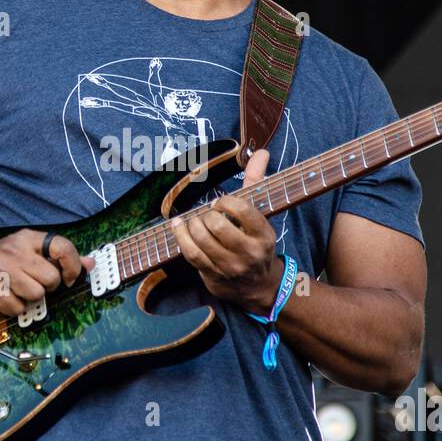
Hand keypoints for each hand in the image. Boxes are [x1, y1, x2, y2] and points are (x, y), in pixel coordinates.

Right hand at [0, 230, 94, 315]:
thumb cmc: (4, 259)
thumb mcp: (30, 250)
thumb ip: (60, 257)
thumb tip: (91, 264)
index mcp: (27, 238)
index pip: (62, 247)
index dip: (73, 265)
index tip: (70, 277)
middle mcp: (14, 251)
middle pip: (51, 278)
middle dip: (48, 286)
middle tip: (34, 282)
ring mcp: (1, 271)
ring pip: (37, 295)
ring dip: (31, 298)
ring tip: (19, 289)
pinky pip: (19, 309)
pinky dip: (16, 308)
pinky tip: (6, 297)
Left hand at [169, 149, 282, 314]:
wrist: (259, 287)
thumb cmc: (257, 244)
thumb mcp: (261, 216)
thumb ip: (256, 183)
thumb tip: (260, 152)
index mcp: (264, 234)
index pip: (242, 210)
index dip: (225, 202)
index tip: (220, 203)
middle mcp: (249, 252)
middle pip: (218, 225)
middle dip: (207, 214)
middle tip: (207, 214)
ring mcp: (230, 266)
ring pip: (202, 239)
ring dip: (192, 224)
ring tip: (193, 220)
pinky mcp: (213, 275)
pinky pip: (191, 253)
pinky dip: (180, 237)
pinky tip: (177, 227)